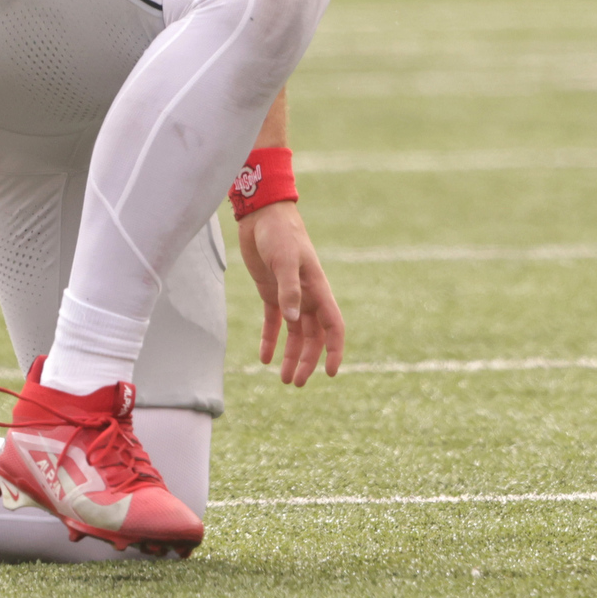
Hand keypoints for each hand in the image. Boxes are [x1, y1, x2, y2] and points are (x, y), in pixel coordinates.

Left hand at [239, 202, 344, 385]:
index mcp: (317, 288)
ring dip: (292, 355)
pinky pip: (273, 322)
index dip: (335, 349)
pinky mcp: (271, 291)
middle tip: (297, 383)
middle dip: (308, 360)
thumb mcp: (285, 260)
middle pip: (313, 336)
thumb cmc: (278, 233)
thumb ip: (289, 289)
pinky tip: (265, 358)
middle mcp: (306, 295)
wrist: (262, 215)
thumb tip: (294, 321)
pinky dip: (271, 340)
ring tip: (285, 379)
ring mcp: (289, 294)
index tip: (331, 372)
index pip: (333, 325)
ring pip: (295, 333)